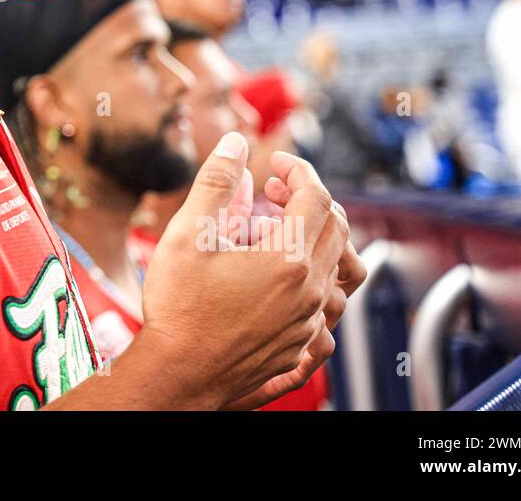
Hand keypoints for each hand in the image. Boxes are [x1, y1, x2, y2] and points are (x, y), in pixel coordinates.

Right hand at [140, 132, 349, 408]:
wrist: (178, 377)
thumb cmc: (179, 309)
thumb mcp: (188, 235)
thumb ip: (217, 183)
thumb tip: (236, 144)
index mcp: (288, 259)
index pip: (315, 197)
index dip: (298, 170)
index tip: (274, 162)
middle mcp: (309, 291)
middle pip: (335, 228)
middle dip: (308, 199)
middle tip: (272, 192)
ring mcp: (309, 322)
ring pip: (342, 268)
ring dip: (319, 239)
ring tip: (282, 234)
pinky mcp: (301, 345)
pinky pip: (329, 305)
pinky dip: (316, 279)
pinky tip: (284, 279)